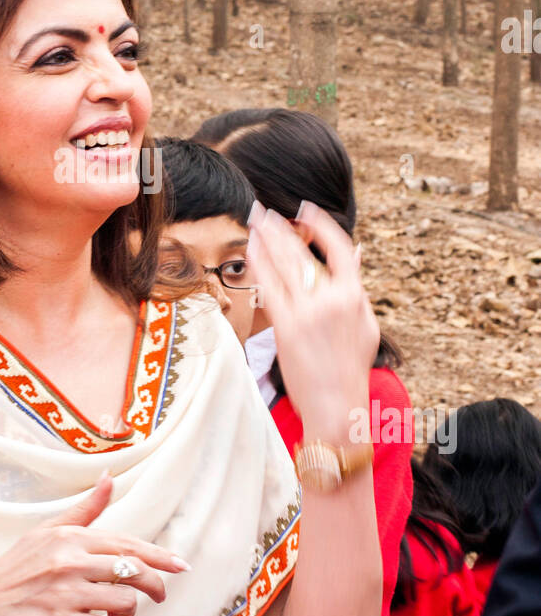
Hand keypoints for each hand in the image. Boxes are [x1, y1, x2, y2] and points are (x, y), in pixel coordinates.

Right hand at [0, 474, 190, 615]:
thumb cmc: (16, 568)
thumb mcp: (47, 531)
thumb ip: (84, 510)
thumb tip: (109, 477)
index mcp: (71, 537)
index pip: (129, 545)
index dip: (160, 557)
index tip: (181, 565)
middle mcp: (71, 562)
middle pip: (135, 573)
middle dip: (155, 586)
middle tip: (159, 595)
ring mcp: (67, 594)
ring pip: (126, 603)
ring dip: (130, 612)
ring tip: (119, 613)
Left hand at [247, 201, 377, 437]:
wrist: (336, 405)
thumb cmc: (350, 365)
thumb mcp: (365, 323)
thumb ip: (357, 285)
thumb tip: (357, 252)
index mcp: (355, 295)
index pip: (339, 247)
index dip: (320, 224)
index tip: (305, 210)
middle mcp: (331, 300)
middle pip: (302, 252)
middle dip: (280, 227)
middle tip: (264, 211)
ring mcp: (307, 313)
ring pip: (282, 265)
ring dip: (266, 240)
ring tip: (254, 223)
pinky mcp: (286, 327)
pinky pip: (268, 287)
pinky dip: (259, 265)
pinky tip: (250, 250)